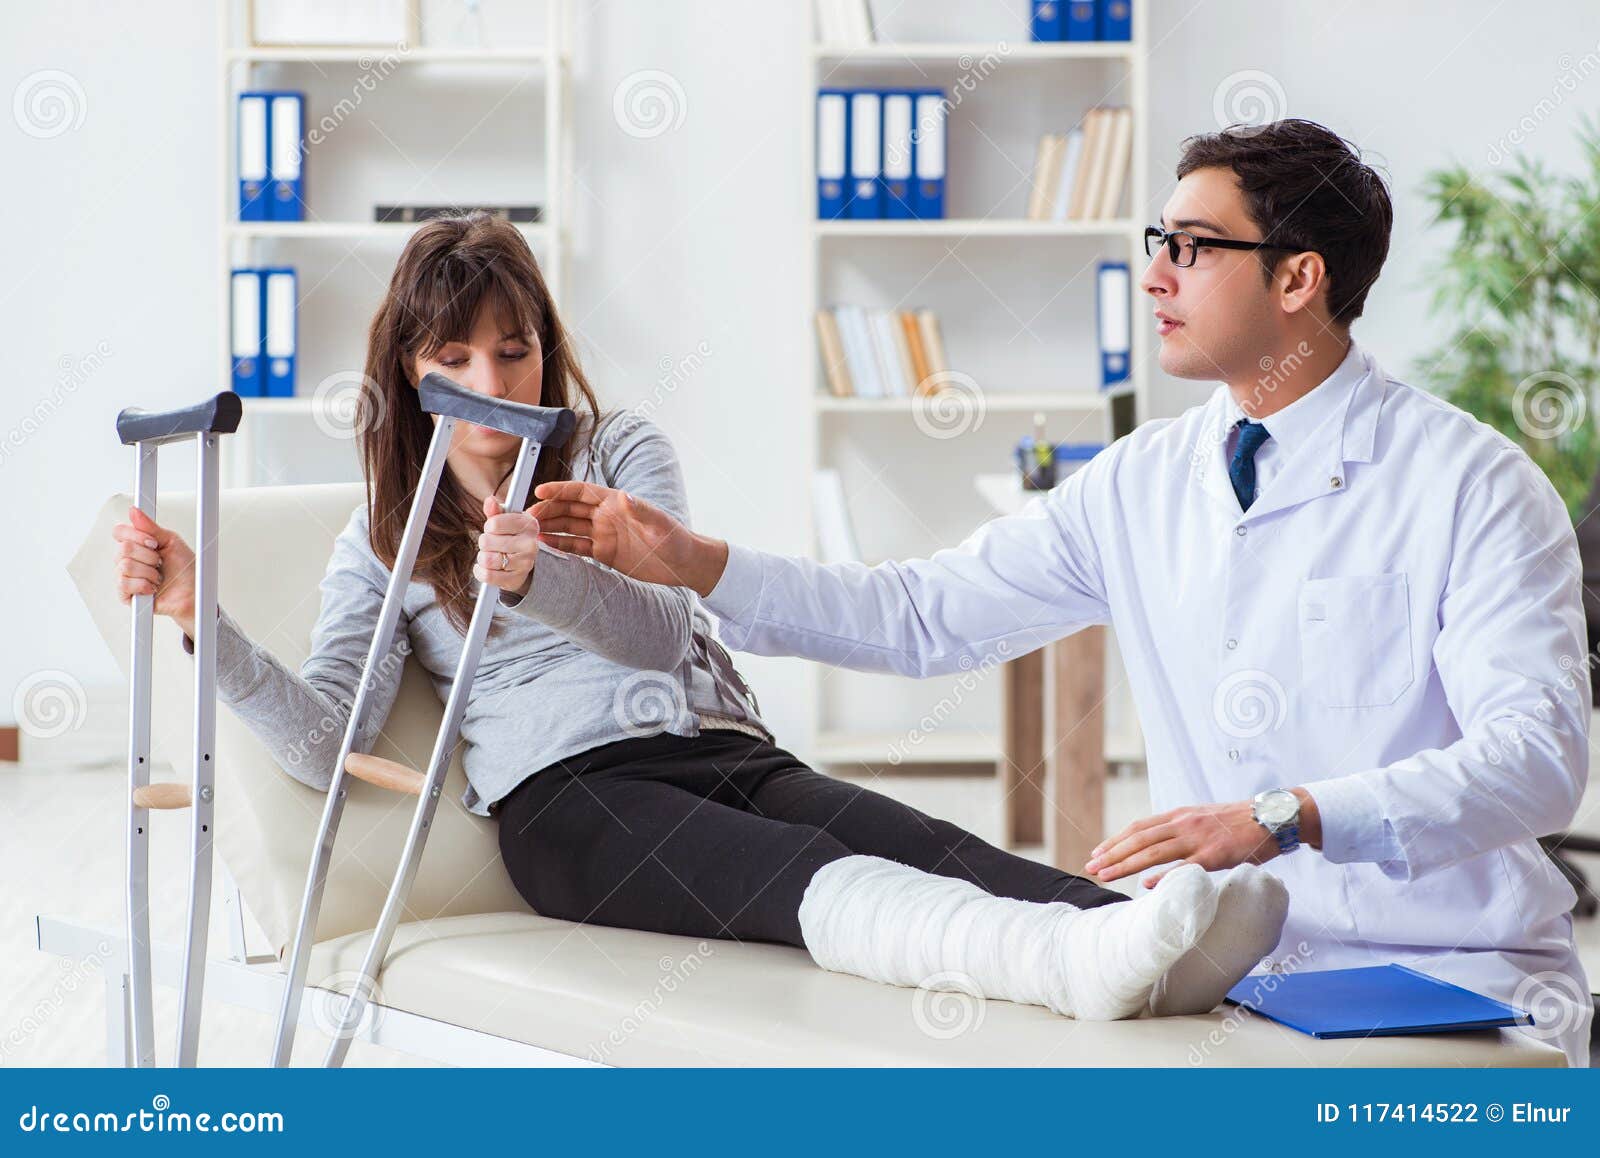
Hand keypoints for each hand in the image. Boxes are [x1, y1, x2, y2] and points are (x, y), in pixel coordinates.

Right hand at [112, 506, 197, 635]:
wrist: (193, 593)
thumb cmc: (185, 569)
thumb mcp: (171, 542)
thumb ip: (151, 527)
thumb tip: (134, 510)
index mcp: (137, 544)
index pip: (119, 532)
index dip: (136, 535)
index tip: (154, 543)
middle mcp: (127, 559)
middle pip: (123, 548)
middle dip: (148, 556)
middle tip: (160, 563)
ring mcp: (125, 577)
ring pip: (125, 566)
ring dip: (149, 572)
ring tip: (158, 577)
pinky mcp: (125, 595)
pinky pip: (124, 584)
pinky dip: (144, 585)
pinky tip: (152, 588)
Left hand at [474, 494, 540, 597]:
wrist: (522, 563)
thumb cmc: (511, 537)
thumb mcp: (505, 522)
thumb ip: (495, 511)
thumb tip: (490, 501)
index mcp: (529, 525)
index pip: (494, 523)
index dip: (489, 527)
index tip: (494, 529)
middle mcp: (531, 544)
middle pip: (487, 541)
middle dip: (485, 543)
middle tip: (493, 544)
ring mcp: (525, 564)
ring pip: (487, 559)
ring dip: (482, 558)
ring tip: (491, 556)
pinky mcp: (516, 579)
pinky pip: (487, 576)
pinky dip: (480, 572)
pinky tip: (485, 568)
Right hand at [530, 480, 727, 595]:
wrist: (684, 564)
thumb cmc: (676, 540)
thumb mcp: (659, 524)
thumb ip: (641, 511)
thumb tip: (624, 496)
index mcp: (616, 502)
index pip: (582, 491)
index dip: (560, 490)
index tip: (540, 490)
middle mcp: (606, 516)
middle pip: (570, 509)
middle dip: (548, 510)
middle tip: (527, 517)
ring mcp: (604, 534)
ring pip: (570, 528)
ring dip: (550, 528)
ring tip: (529, 532)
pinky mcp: (605, 553)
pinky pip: (578, 547)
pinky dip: (561, 547)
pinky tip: (546, 548)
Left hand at [1085, 799, 1282, 887]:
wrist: (1271, 818)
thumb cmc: (1237, 823)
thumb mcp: (1202, 819)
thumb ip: (1179, 831)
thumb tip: (1157, 848)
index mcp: (1178, 815)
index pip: (1138, 828)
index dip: (1115, 840)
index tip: (1096, 853)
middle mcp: (1183, 824)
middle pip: (1139, 839)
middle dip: (1112, 854)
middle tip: (1091, 868)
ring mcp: (1198, 838)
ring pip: (1154, 852)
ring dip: (1126, 865)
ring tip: (1106, 875)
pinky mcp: (1215, 855)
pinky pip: (1185, 867)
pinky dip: (1164, 876)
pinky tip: (1146, 885)